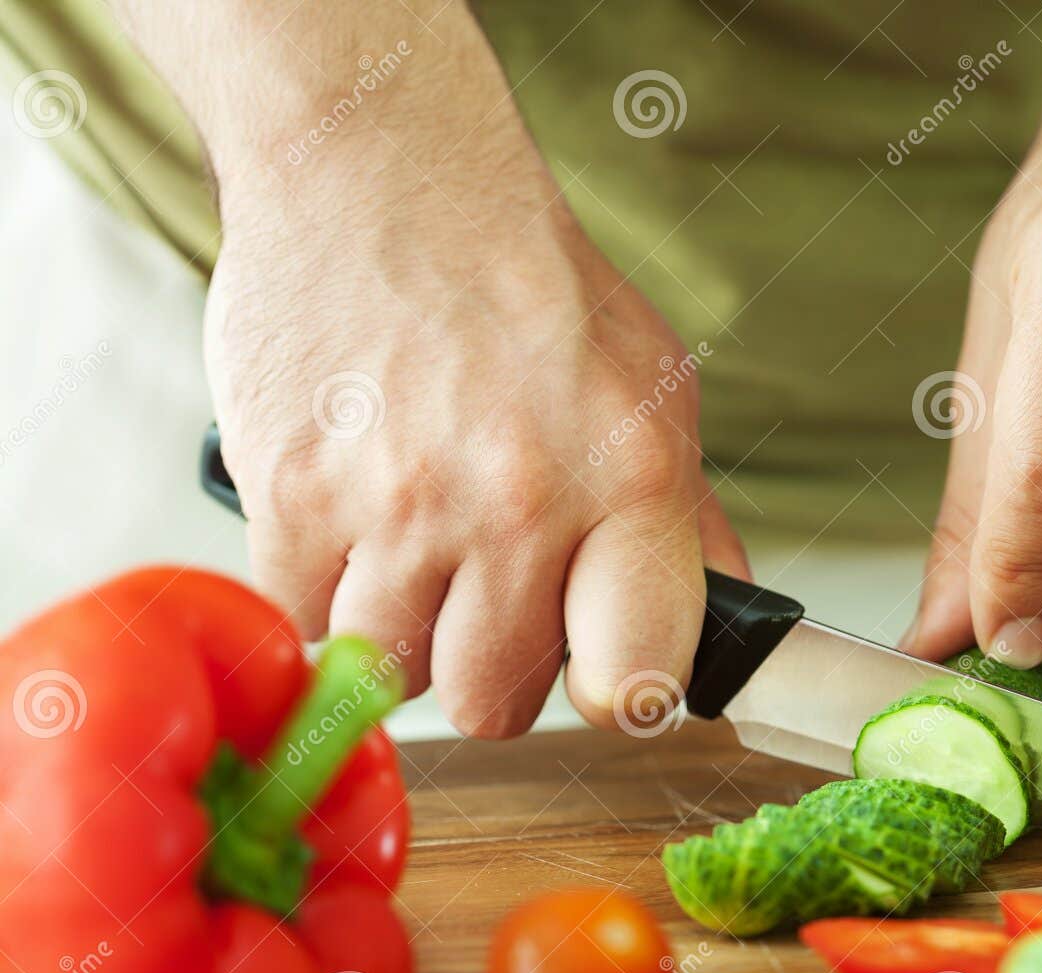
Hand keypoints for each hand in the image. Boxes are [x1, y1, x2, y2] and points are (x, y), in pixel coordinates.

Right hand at [207, 114, 745, 736]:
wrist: (385, 176)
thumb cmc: (528, 285)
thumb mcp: (654, 391)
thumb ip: (690, 524)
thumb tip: (726, 626)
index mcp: (629, 483)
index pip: (635, 677)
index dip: (608, 690)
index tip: (590, 669)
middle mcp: (517, 504)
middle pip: (494, 703)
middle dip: (488, 665)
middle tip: (482, 592)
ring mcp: (397, 506)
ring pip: (391, 674)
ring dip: (398, 629)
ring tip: (411, 537)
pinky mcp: (291, 496)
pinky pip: (302, 620)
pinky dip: (321, 587)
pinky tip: (349, 513)